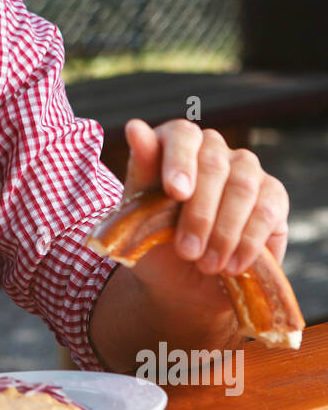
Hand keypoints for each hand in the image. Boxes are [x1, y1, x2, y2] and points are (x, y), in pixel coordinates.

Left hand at [121, 119, 289, 300]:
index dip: (180, 161)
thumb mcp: (137, 211)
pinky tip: (232, 265)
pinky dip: (247, 242)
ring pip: (243, 187)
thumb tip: (135, 127)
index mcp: (175, 144)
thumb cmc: (155, 242)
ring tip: (206, 265)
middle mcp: (213, 148)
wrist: (180, 283)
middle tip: (186, 252)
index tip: (175, 193)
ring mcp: (246, 169)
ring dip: (223, 232)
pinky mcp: (273, 196)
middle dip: (199, 213)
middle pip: (213, 164)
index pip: (182, 134)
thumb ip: (141, 169)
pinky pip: (266, 211)